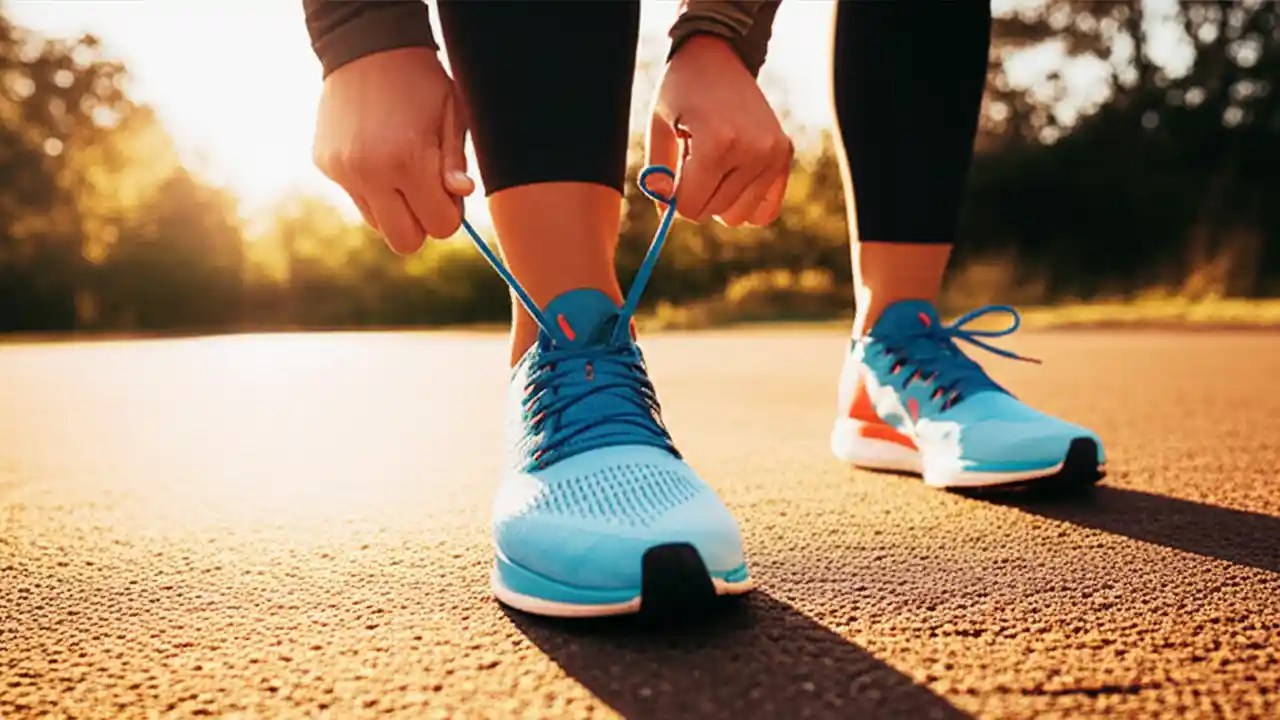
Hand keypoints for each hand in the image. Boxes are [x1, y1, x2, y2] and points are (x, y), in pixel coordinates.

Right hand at [313, 47, 474, 253]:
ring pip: (377, 224)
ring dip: (395, 208)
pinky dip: (371, 188)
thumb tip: (461, 194)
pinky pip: (356, 198)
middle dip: (421, 224)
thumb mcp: (452, 116)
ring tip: (400, 169)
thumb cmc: (421, 82)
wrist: (367, 47)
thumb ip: (456, 162)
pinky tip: (376, 153)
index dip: (450, 213)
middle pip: (404, 241)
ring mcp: (343, 171)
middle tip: (426, 191)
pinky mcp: (325, 165)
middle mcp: (369, 173)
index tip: (449, 190)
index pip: (439, 227)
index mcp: (407, 162)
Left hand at [646, 35, 791, 226]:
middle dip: (696, 196)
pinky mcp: (784, 156)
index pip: (690, 206)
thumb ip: (658, 173)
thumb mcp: (658, 126)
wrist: (719, 56)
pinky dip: (746, 204)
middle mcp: (752, 150)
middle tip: (693, 162)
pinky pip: (766, 211)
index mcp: (717, 141)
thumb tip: (665, 214)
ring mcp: (773, 155)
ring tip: (714, 165)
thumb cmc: (682, 90)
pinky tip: (734, 182)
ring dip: (719, 201)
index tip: (672, 178)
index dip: (675, 198)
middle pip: (713, 212)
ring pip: (737, 216)